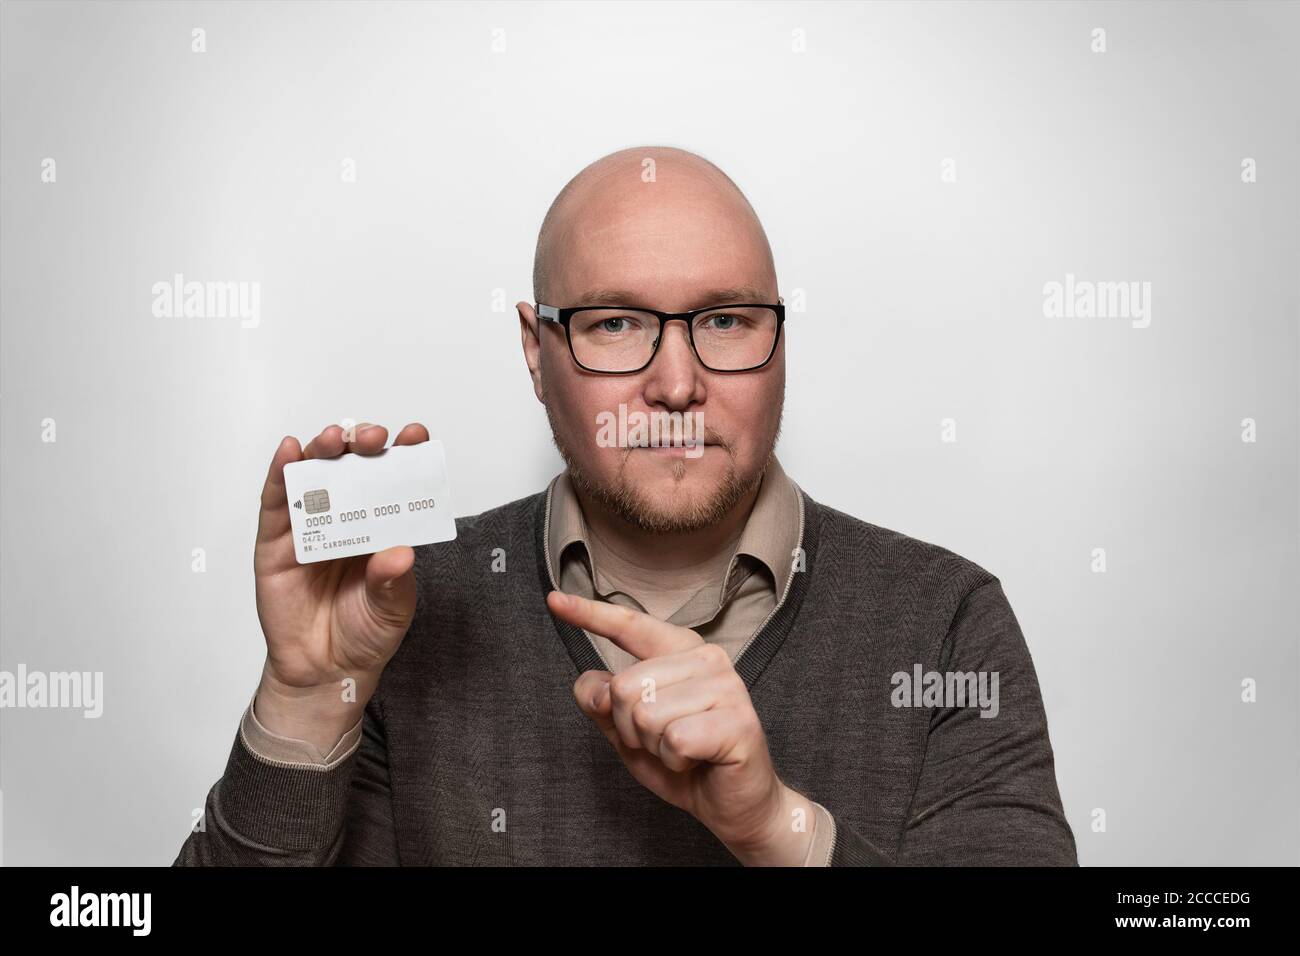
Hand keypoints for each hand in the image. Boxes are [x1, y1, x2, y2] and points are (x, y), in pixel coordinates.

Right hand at [252, 422, 426, 749]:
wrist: (326, 670)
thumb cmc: (365, 632)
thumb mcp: (391, 608)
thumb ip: (393, 580)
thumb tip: (399, 553)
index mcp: (383, 525)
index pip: (395, 480)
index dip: (404, 454)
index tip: (415, 436)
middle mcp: (348, 517)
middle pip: (353, 466)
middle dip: (363, 444)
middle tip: (375, 438)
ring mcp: (311, 525)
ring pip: (315, 474)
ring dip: (324, 449)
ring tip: (335, 440)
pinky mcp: (276, 541)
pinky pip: (277, 501)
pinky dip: (280, 472)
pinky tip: (290, 452)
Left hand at [547, 590, 815, 865]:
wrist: (732, 804)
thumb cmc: (683, 762)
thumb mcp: (628, 733)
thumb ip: (603, 705)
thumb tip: (594, 687)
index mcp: (680, 652)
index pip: (629, 626)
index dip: (589, 614)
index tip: (554, 600)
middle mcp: (707, 659)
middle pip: (625, 686)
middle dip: (630, 728)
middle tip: (663, 742)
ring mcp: (727, 687)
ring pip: (647, 715)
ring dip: (654, 747)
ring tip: (682, 751)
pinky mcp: (738, 720)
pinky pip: (675, 739)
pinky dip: (675, 760)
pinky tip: (696, 760)